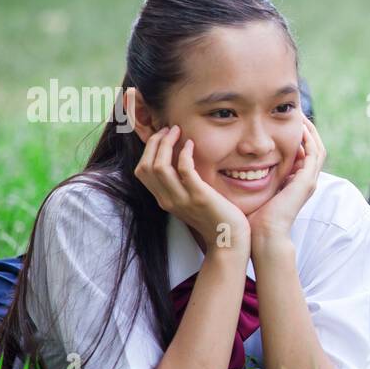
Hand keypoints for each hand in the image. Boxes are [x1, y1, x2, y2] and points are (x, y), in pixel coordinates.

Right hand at [135, 124, 248, 251]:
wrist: (228, 239)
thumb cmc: (213, 217)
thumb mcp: (189, 201)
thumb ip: (180, 185)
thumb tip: (177, 162)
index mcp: (163, 200)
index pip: (141, 171)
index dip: (148, 150)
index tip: (162, 137)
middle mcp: (168, 200)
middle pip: (146, 166)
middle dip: (155, 143)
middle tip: (169, 129)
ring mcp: (182, 199)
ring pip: (160, 166)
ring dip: (166, 144)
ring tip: (177, 131)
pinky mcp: (199, 196)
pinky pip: (184, 169)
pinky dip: (184, 153)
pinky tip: (191, 145)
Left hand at [247, 115, 325, 245]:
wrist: (263, 235)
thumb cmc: (254, 219)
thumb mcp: (254, 192)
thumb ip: (251, 178)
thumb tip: (235, 166)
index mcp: (294, 183)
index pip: (301, 153)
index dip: (296, 136)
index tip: (283, 121)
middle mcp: (305, 181)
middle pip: (313, 148)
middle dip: (306, 129)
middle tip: (296, 112)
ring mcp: (308, 181)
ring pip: (317, 148)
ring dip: (310, 130)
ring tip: (300, 114)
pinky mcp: (306, 181)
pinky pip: (314, 154)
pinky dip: (309, 139)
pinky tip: (299, 126)